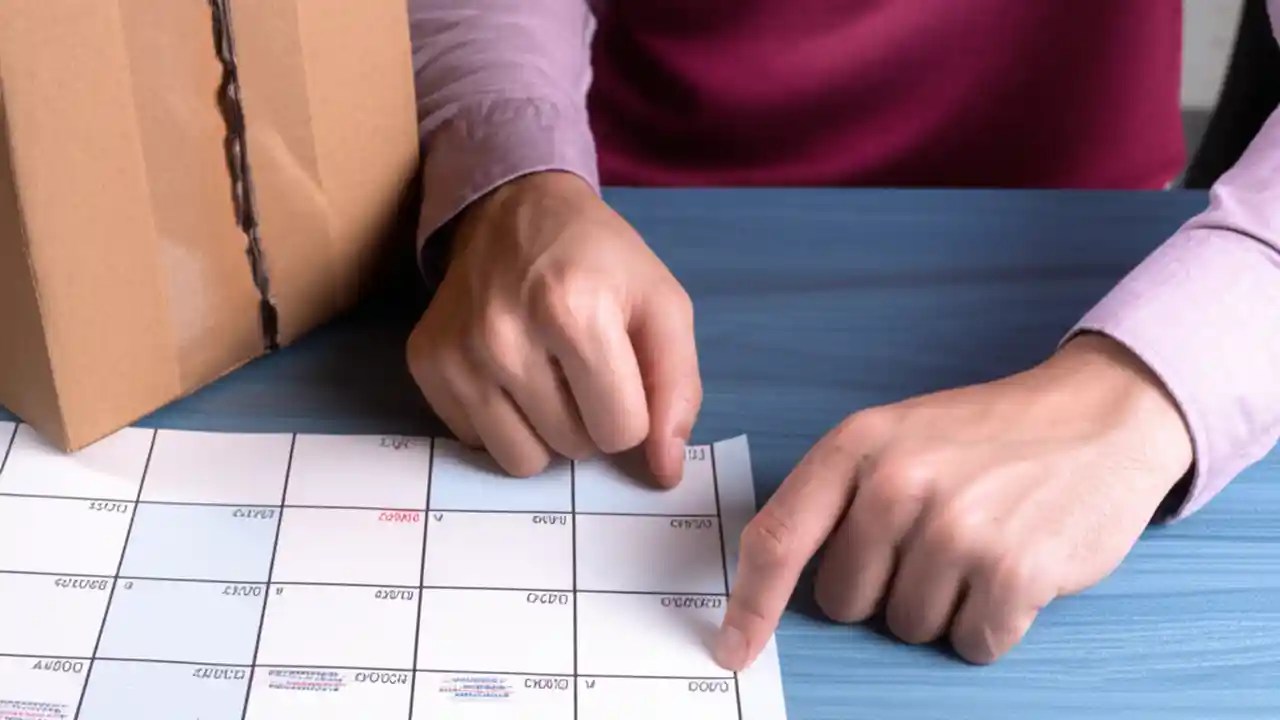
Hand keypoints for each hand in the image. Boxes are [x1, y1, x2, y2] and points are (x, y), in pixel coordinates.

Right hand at [407, 171, 700, 483]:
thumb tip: (666, 472)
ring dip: (546, 431)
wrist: (515, 208)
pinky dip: (502, 419)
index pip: (620, 431)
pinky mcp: (425, 364)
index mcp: (572, 311)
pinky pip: (477, 441)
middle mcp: (503, 336)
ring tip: (547, 375)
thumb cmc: (599, 260)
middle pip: (573, 448)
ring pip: (522, 461)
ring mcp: (456, 353)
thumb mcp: (662, 305)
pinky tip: (508, 370)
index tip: (622, 371)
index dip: (632, 409)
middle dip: (590, 419)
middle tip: (582, 365)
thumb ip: (678, 389)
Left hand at [715, 334, 1192, 666]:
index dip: (751, 605)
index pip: (778, 538)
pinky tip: (1013, 569)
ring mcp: (957, 528)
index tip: (734, 648)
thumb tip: (777, 583)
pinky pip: (972, 643)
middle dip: (883, 589)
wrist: (1098, 415)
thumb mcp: (895, 438)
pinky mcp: (1015, 570)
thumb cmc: (986, 437)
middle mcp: (897, 484)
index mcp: (855, 446)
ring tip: (980, 543)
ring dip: (943, 605)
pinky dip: (991, 624)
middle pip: (845, 601)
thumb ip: (837, 497)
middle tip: (933, 539)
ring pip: (908, 626)